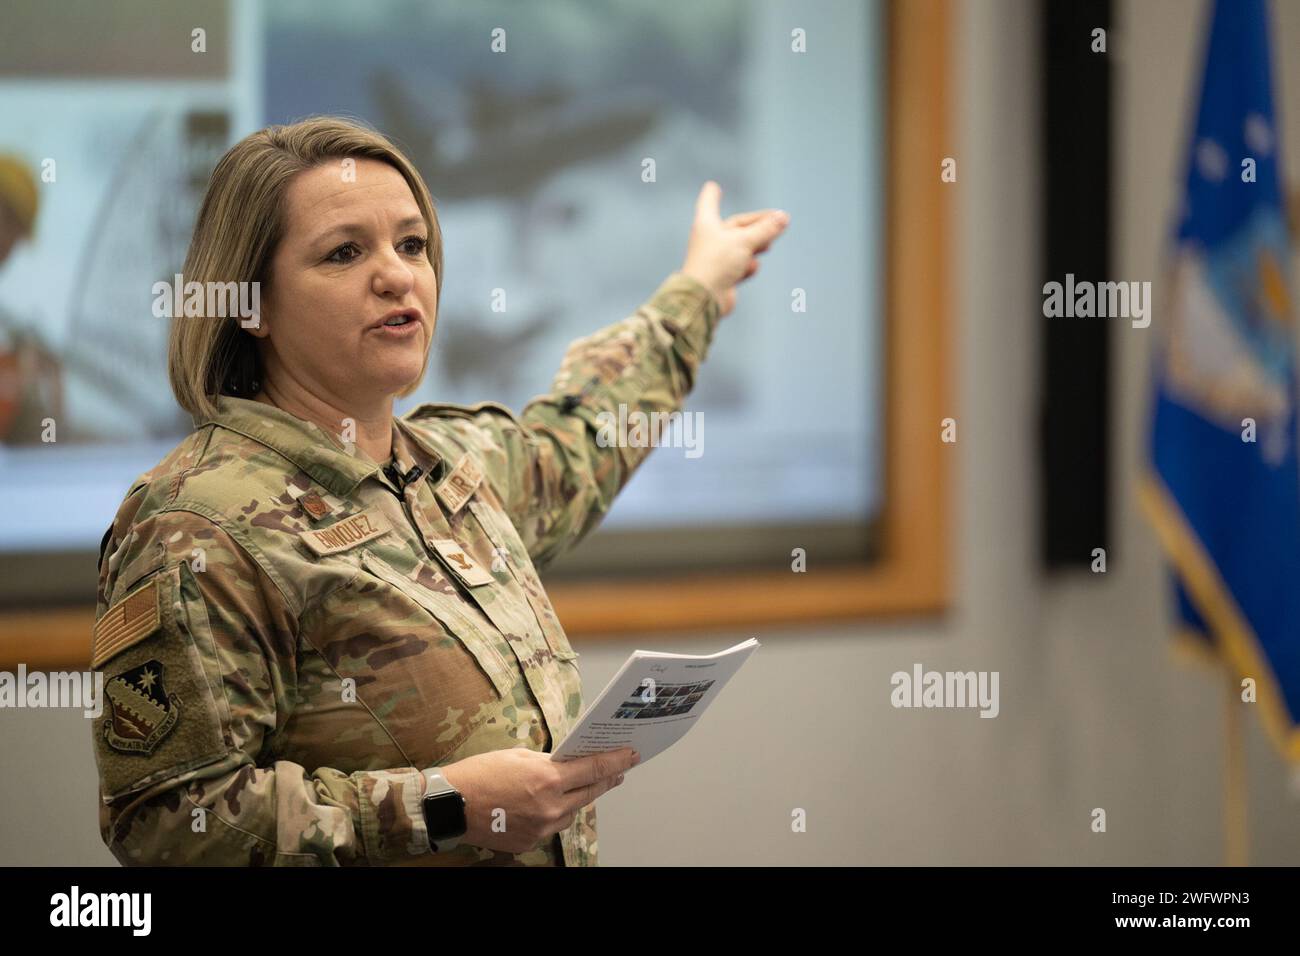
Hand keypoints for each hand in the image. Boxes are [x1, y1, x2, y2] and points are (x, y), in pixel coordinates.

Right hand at [440, 746, 637, 854]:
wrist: (451, 805)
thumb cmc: (481, 773)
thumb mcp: (518, 755)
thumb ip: (548, 761)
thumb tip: (568, 763)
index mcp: (548, 779)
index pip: (594, 770)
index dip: (616, 762)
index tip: (631, 756)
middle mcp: (550, 806)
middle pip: (590, 792)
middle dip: (607, 780)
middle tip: (619, 770)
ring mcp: (541, 827)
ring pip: (572, 812)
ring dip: (577, 798)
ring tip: (576, 786)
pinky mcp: (530, 842)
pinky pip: (552, 826)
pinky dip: (554, 814)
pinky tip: (544, 804)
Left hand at [679, 181, 789, 317]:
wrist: (705, 298)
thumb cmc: (718, 263)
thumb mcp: (745, 241)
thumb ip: (766, 229)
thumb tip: (784, 218)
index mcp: (707, 223)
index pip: (710, 202)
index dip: (713, 194)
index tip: (713, 186)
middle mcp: (710, 239)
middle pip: (737, 226)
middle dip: (758, 224)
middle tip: (780, 220)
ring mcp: (717, 258)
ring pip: (742, 246)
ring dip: (756, 245)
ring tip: (768, 245)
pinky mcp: (724, 275)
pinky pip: (741, 265)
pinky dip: (748, 266)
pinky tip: (750, 268)